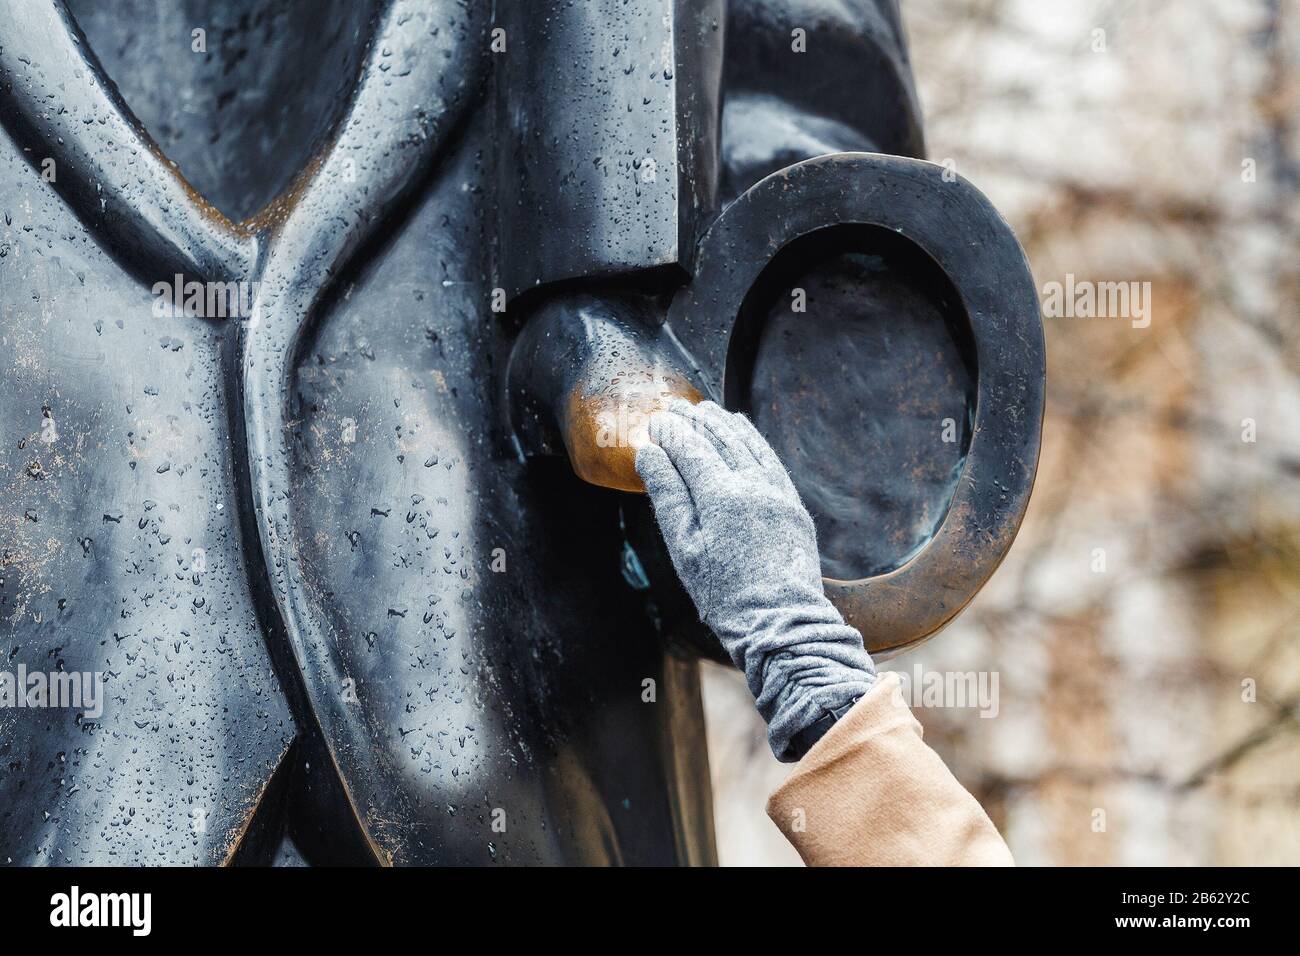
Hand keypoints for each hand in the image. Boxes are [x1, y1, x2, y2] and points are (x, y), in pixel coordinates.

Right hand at [635, 400, 875, 759]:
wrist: (782, 624)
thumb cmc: (725, 596)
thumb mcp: (685, 550)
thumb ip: (668, 497)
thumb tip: (650, 455)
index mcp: (721, 497)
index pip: (691, 448)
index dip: (671, 432)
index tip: (655, 421)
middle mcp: (753, 486)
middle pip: (719, 440)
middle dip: (695, 421)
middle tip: (674, 409)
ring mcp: (778, 493)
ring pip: (748, 444)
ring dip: (725, 424)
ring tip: (706, 411)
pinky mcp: (793, 505)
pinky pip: (770, 459)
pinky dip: (753, 440)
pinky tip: (742, 432)